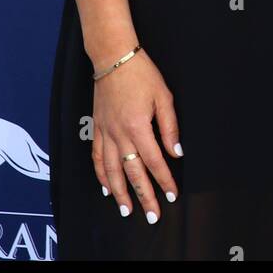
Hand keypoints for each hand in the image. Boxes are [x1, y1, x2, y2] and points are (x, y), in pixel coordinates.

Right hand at [92, 48, 180, 222]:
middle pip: (132, 173)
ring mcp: (105, 132)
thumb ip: (170, 126)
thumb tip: (176, 152)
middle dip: (144, 196)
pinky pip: (97, 157)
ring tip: (126, 210)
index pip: (154, 161)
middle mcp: (119, 134)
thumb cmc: (142, 74)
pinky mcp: (97, 128)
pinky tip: (105, 186)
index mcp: (138, 127)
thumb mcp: (163, 96)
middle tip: (152, 216)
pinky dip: (100, 174)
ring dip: (120, 192)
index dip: (164, 180)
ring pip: (112, 170)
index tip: (172, 195)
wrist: (113, 57)